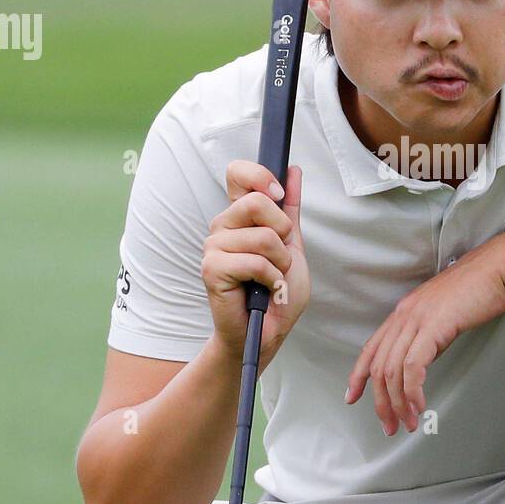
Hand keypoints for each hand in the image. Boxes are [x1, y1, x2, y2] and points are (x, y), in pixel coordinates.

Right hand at [202, 159, 309, 373]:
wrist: (268, 332)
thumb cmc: (277, 292)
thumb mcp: (293, 245)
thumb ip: (290, 210)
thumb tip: (293, 171)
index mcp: (240, 216)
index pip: (238, 173)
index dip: (260, 175)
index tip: (278, 193)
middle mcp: (223, 226)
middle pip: (257, 202)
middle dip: (283, 232)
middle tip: (280, 257)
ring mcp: (213, 246)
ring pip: (263, 236)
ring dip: (280, 263)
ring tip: (272, 278)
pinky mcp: (211, 269)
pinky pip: (255, 262)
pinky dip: (271, 279)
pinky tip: (265, 289)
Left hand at [344, 230, 504, 435]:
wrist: (497, 269)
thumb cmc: (478, 289)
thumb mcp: (443, 315)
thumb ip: (428, 336)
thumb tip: (421, 363)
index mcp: (404, 312)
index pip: (371, 348)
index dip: (358, 376)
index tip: (352, 397)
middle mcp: (404, 315)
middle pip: (378, 366)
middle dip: (382, 402)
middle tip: (390, 425)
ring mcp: (416, 320)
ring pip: (392, 370)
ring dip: (398, 403)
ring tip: (408, 423)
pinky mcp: (432, 327)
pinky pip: (413, 367)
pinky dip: (413, 391)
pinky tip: (419, 405)